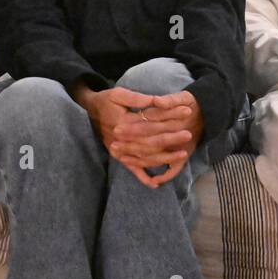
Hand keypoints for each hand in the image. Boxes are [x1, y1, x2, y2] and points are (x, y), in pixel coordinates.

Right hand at [74, 85, 198, 189]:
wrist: (88, 112)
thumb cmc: (106, 101)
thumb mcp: (118, 94)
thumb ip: (137, 98)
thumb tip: (156, 101)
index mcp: (122, 122)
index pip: (151, 121)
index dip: (169, 116)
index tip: (186, 111)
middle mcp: (121, 139)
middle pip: (151, 141)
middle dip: (171, 138)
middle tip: (189, 134)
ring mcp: (120, 150)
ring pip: (146, 157)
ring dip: (165, 157)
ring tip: (184, 154)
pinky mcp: (119, 156)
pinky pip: (132, 169)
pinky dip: (143, 177)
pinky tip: (156, 184)